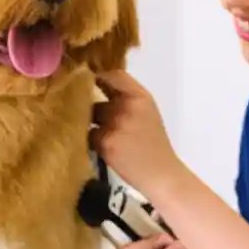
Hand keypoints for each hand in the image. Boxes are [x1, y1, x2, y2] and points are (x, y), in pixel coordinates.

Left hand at [90, 70, 185, 197]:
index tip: (88, 81)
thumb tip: (95, 84)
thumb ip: (125, 99)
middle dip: (90, 107)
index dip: (98, 76)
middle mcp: (128, 106)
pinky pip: (87, 134)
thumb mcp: (145, 113)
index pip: (114, 74)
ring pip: (88, 116)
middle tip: (92, 119)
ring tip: (103, 137)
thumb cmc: (152, 144)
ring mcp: (116, 123)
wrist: (161, 174)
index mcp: (140, 96)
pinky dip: (90, 141)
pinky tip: (102, 149)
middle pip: (94, 97)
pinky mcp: (105, 141)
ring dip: (89, 124)